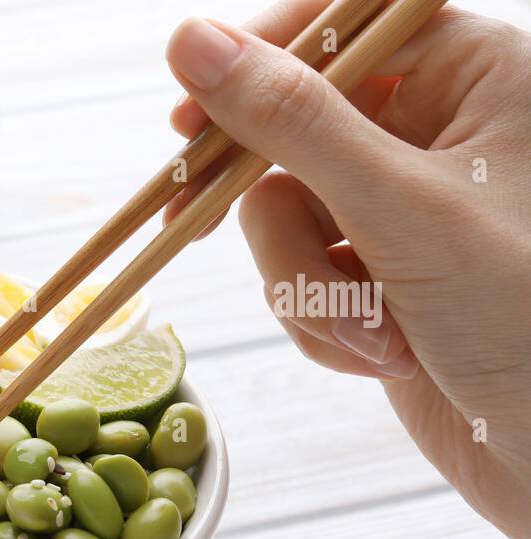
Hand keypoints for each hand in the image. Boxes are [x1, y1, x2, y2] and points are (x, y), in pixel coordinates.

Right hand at [164, 1, 530, 538]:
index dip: (262, 60)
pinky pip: (300, 277)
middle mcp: (440, 135)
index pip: (347, 26)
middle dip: (282, 215)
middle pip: (295, 131)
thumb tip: (193, 44)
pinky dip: (324, 324)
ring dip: (309, 287)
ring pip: (285, 217)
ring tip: (377, 335)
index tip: (190, 119)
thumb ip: (292, 122)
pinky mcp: (379, 280)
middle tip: (188, 222)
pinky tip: (384, 359)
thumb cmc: (524, 320)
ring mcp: (404, 213)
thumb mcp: (399, 207)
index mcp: (478, 78)